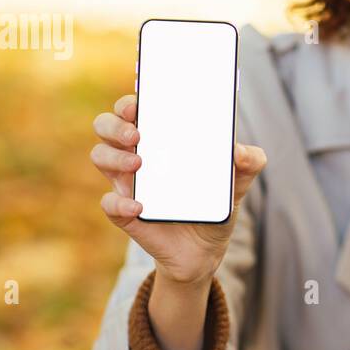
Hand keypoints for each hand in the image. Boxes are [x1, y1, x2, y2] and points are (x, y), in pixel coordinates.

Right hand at [91, 93, 265, 285]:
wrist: (206, 251)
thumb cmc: (215, 204)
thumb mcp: (239, 181)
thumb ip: (250, 161)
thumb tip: (238, 149)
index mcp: (159, 139)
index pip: (134, 108)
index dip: (130, 99)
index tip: (141, 98)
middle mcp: (137, 155)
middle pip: (106, 126)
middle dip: (115, 124)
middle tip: (138, 133)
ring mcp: (127, 183)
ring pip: (100, 156)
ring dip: (114, 157)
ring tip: (139, 165)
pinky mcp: (126, 214)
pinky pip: (109, 204)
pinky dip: (119, 202)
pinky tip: (140, 205)